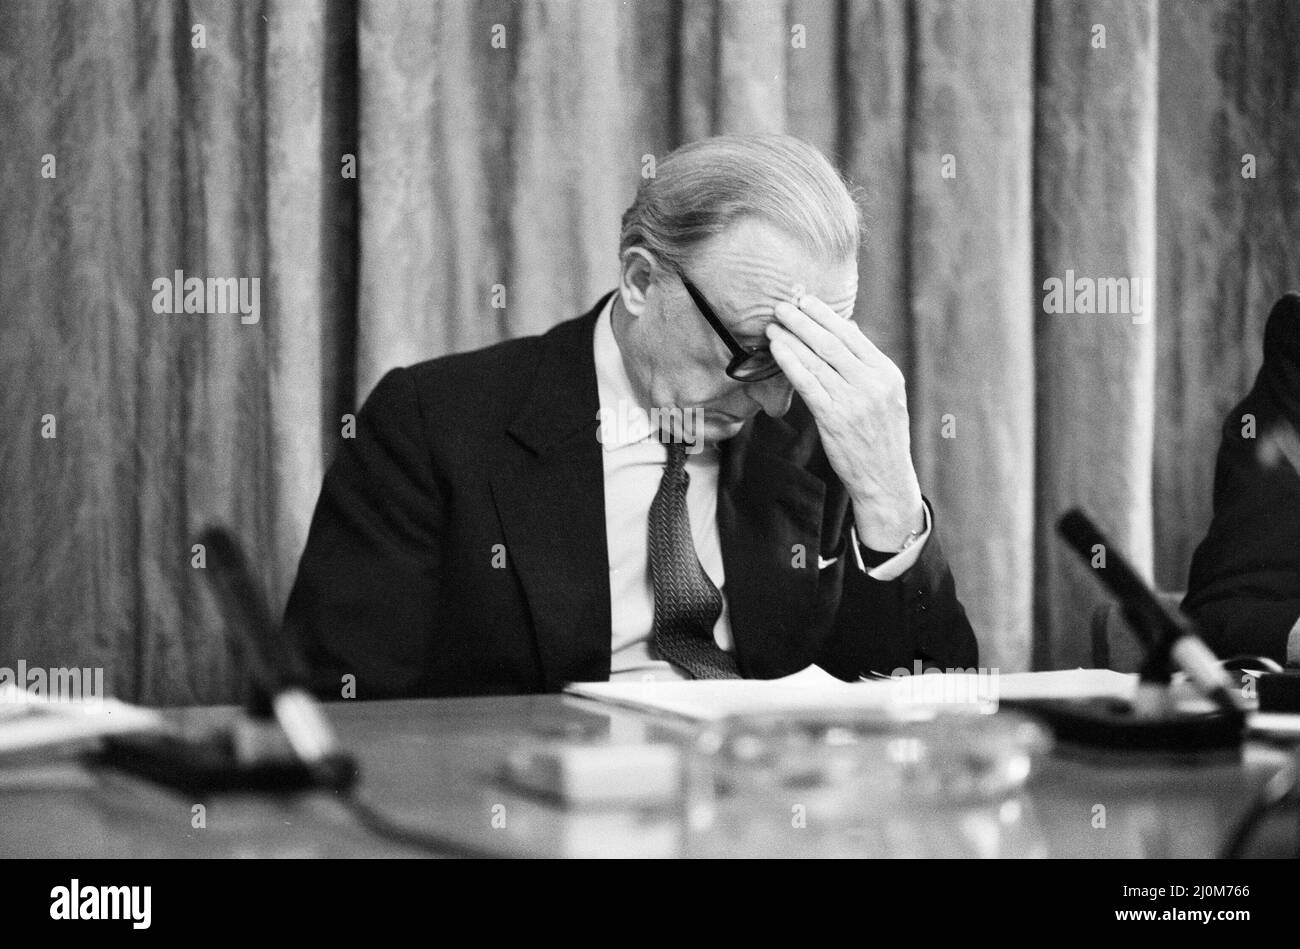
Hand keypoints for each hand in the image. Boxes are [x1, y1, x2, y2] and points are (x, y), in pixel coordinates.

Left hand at [766, 295, 924, 550]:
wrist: (886, 479)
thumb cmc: (880, 438)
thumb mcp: (885, 397)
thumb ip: (866, 367)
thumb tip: (845, 331)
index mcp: (887, 373)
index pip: (853, 335)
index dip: (826, 315)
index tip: (807, 301)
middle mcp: (873, 383)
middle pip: (832, 342)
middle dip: (805, 320)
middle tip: (784, 304)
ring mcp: (854, 400)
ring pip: (817, 360)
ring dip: (792, 337)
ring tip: (774, 323)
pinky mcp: (835, 418)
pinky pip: (807, 383)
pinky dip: (790, 362)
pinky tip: (776, 349)